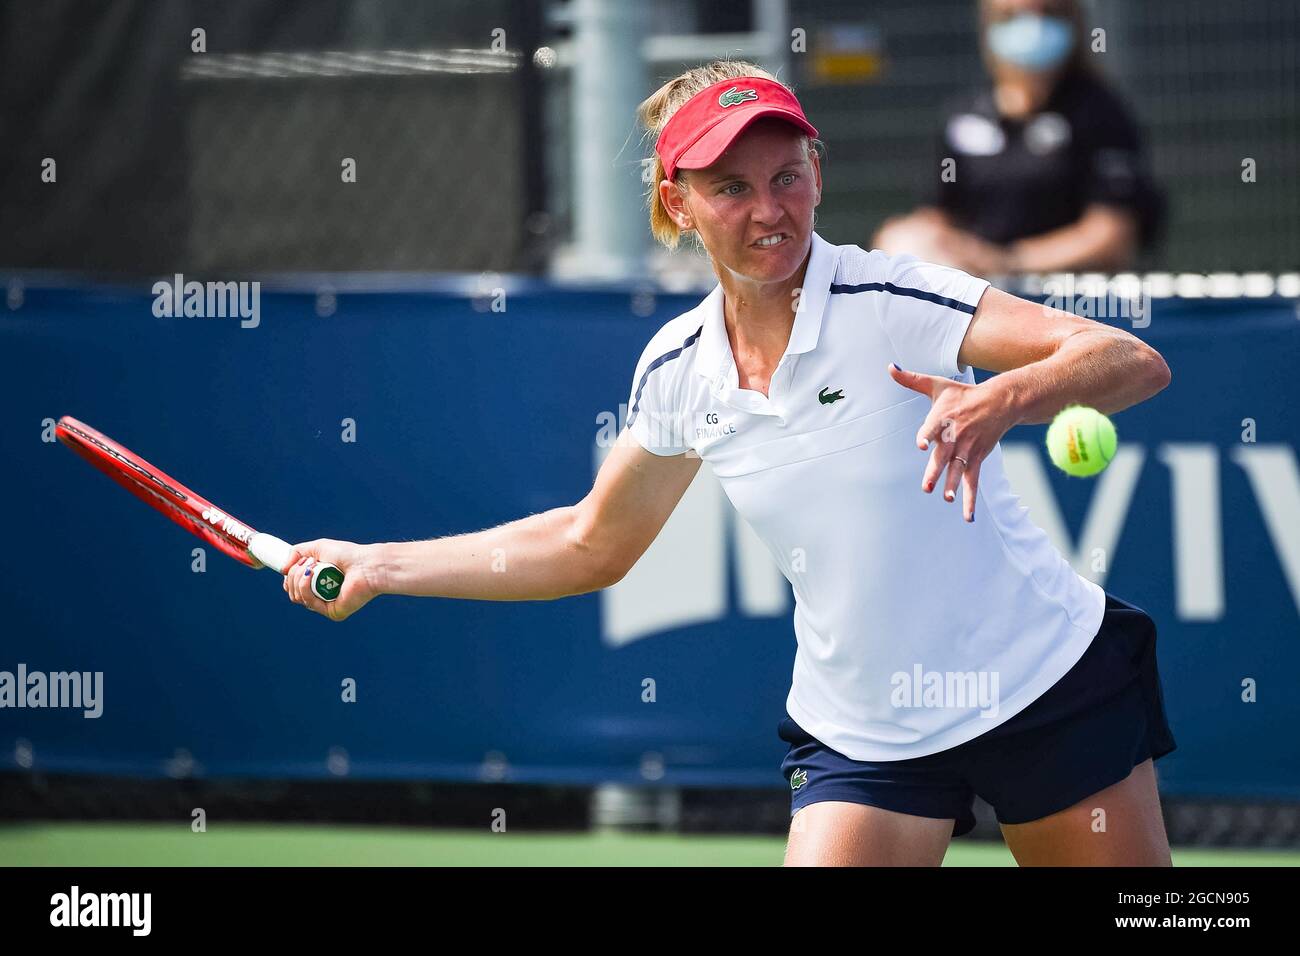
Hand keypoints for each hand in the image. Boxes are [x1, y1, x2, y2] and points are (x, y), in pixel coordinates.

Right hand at [282, 538, 381, 621]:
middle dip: (294, 575)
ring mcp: (326, 606)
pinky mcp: (333, 612)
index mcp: (318, 585)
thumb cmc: (346, 555)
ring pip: (297, 597)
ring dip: (300, 578)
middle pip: (292, 592)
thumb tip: (282, 569)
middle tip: (309, 562)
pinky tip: (312, 574)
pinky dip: (306, 586)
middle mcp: (321, 597)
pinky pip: (309, 602)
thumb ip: (296, 553)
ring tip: (314, 565)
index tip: (293, 566)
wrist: (365, 564)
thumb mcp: (316, 548)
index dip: (288, 578)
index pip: (293, 588)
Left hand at [887, 363, 1017, 521]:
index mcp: (943, 418)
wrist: (999, 401)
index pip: (933, 428)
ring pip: (957, 470)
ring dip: (953, 485)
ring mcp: (967, 449)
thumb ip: (911, 380)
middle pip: (944, 456)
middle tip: (928, 487)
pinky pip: (972, 482)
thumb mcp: (937, 385)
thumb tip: (889, 367)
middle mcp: (955, 436)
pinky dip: (970, 500)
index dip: (927, 436)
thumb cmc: (963, 394)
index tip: (922, 445)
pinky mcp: (976, 459)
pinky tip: (967, 517)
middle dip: (936, 472)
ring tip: (946, 497)